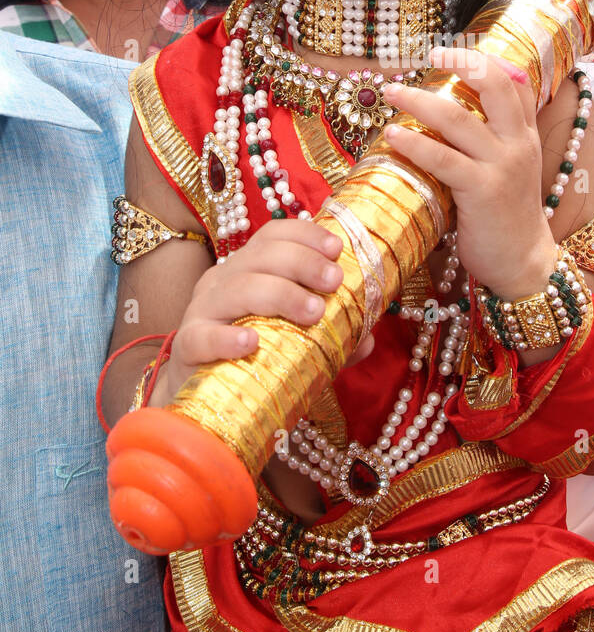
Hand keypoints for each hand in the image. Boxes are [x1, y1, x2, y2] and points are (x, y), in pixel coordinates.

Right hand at [150, 219, 347, 405]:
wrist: (203, 396)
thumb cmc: (254, 357)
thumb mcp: (294, 338)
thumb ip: (332, 337)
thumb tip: (368, 341)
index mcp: (248, 269)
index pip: (273, 235)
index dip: (306, 235)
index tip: (337, 249)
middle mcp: (223, 281)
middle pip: (261, 255)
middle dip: (303, 262)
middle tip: (333, 283)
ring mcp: (202, 311)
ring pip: (238, 288)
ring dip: (280, 294)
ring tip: (313, 313)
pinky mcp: (188, 347)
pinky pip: (203, 336)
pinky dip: (228, 337)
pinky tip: (251, 343)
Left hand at [383, 47, 557, 299]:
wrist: (525, 262)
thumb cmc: (508, 217)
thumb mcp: (510, 171)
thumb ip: (491, 143)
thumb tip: (450, 118)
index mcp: (526, 136)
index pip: (515, 83)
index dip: (485, 61)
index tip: (453, 51)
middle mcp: (518, 144)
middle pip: (494, 86)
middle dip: (461, 63)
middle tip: (430, 55)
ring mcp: (502, 166)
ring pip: (459, 119)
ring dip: (419, 100)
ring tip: (391, 91)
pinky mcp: (482, 191)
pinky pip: (444, 158)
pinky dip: (415, 143)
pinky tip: (392, 135)